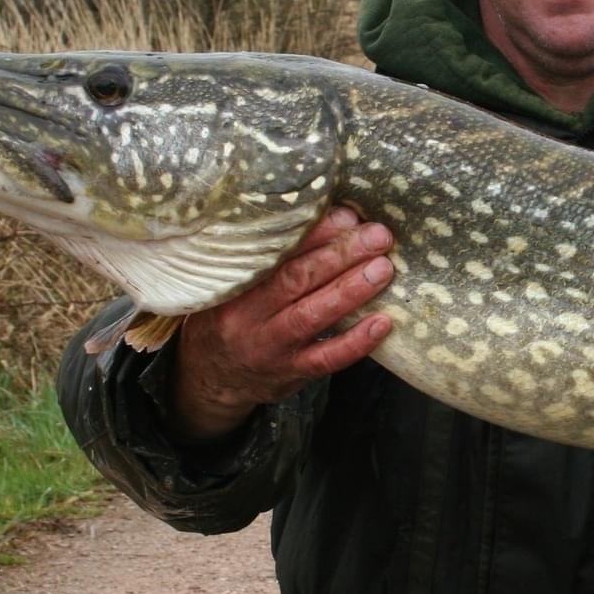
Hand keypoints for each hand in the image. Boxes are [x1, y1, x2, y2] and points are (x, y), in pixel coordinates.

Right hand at [168, 206, 393, 441]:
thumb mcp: (233, 283)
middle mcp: (247, 315)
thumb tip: (331, 220)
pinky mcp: (290, 373)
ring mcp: (269, 347)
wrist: (210, 377)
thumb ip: (271, 257)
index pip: (275, 253)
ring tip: (383, 269)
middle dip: (341, 254)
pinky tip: (382, 322)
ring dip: (351, 290)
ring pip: (312, 315)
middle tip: (377, 236)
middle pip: (297, 279)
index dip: (314, 233)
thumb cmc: (231, 315)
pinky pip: (326, 359)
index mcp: (233, 283)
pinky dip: (356, 341)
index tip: (347, 215)